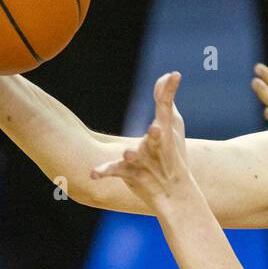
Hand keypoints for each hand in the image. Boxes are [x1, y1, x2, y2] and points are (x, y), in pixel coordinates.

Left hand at [90, 72, 196, 207]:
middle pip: (157, 137)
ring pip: (135, 156)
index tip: (175, 74)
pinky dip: (104, 171)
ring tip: (128, 153)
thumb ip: (167, 100)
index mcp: (166, 132)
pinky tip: (93, 173)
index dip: (170, 91)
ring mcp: (143, 161)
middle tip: (155, 128)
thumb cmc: (174, 154)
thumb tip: (166, 75)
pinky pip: (115, 171)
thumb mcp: (173, 126)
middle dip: (157, 134)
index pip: (167, 108)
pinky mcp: (130, 173)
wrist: (175, 194)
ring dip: (133, 155)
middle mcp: (156, 146)